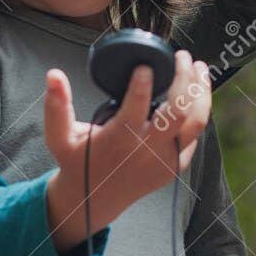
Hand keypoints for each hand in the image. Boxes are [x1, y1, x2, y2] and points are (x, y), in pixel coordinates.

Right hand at [40, 52, 210, 251]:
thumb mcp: (58, 137)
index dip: (142, 83)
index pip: (135, 107)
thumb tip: (54, 74)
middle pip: (177, 112)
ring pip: (195, 123)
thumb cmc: (78, 161)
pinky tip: (196, 91)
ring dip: (202, 93)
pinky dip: (199, 111)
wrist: (95, 200)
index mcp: (118, 141)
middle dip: (184, 80)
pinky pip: (195, 136)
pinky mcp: (176, 165)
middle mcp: (146, 151)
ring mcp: (165, 159)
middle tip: (181, 56)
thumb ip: (56, 106)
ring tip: (200, 68)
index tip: (145, 64)